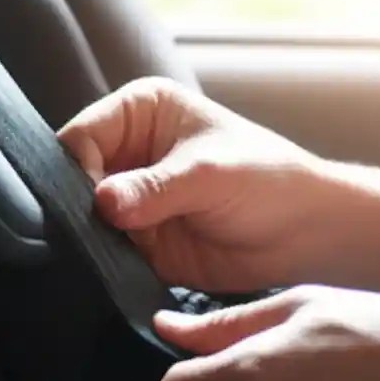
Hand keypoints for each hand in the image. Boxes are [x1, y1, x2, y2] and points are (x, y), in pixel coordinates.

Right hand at [57, 77, 318, 291]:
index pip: (82, 135)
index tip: (92, 202)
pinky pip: (104, 249)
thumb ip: (155, 189)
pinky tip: (113, 268)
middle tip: (94, 231)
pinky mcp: (137, 240)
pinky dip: (104, 260)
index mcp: (140, 112)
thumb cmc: (268, 181)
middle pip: (73, 177)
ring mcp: (130, 198)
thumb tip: (105, 203)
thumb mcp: (210, 175)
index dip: (77, 169)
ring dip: (90, 236)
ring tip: (107, 250)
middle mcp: (128, 152)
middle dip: (78, 205)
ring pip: (83, 217)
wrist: (305, 234)